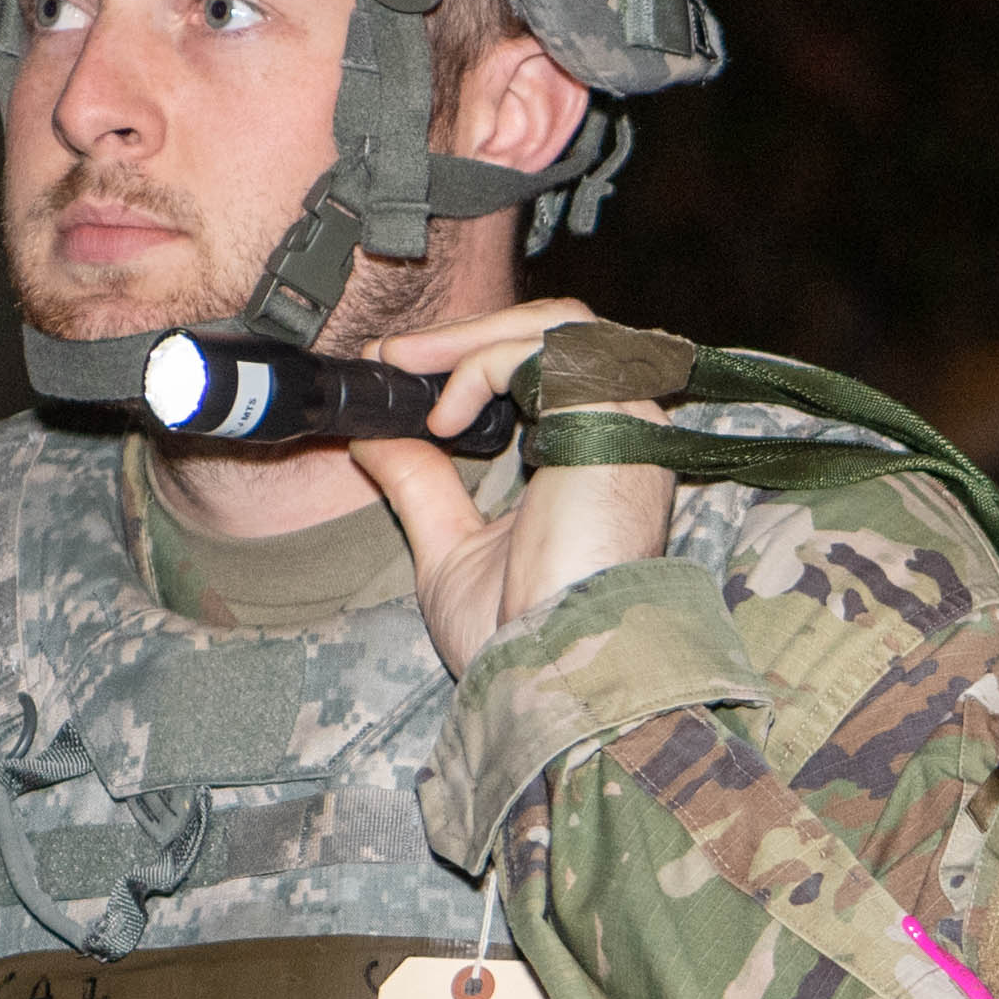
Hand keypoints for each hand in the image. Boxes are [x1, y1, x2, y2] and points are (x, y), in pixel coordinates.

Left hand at [353, 296, 679, 677]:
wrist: (553, 672)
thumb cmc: (520, 636)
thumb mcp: (450, 547)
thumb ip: (421, 484)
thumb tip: (372, 435)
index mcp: (591, 460)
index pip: (547, 368)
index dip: (473, 357)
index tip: (398, 373)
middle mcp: (619, 434)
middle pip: (558, 331)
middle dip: (468, 333)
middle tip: (394, 356)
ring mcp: (625, 425)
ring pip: (557, 327)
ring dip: (471, 336)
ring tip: (405, 362)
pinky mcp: (615, 423)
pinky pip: (543, 355)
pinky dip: (482, 368)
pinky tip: (442, 418)